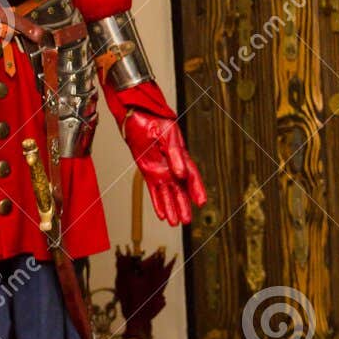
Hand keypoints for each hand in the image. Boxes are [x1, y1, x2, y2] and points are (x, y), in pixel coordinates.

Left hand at [123, 111, 207, 226]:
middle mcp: (172, 166)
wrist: (136, 115)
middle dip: (184, 205)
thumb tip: (181, 175)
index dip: (197, 189)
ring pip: (167, 193)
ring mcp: (160, 169)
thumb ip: (175, 155)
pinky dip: (157, 202)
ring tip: (175, 223)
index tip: (202, 202)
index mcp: (181, 156)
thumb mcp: (168, 136)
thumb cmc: (155, 121)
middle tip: (187, 221)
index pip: (192, 176)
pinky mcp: (147, 171)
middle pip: (180, 189)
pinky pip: (153, 190)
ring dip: (171, 208)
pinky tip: (162, 214)